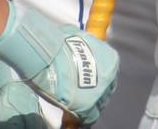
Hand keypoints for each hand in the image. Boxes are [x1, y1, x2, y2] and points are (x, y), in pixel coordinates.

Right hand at [0, 3, 118, 123]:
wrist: (48, 53)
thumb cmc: (59, 43)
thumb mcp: (78, 39)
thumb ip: (85, 48)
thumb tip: (79, 49)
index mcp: (110, 59)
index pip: (109, 75)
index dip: (99, 81)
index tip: (90, 84)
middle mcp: (109, 75)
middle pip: (106, 90)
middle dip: (96, 93)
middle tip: (83, 95)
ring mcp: (100, 91)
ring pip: (99, 105)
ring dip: (90, 105)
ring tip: (77, 107)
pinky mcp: (88, 106)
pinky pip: (89, 117)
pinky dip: (82, 118)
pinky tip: (74, 118)